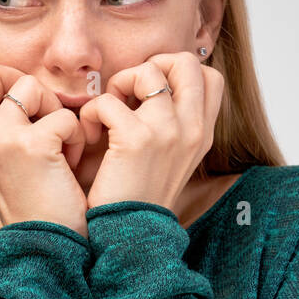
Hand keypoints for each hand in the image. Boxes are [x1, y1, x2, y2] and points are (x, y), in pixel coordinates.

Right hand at [0, 59, 89, 236]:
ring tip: (59, 144)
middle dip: (22, 84)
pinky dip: (77, 136)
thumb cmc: (30, 202)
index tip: (12, 102)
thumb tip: (5, 84)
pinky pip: (64, 115)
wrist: (46, 247)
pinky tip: (71, 164)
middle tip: (40, 115)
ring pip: (29, 85)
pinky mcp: (32, 146)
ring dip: (55, 109)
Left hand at [77, 52, 223, 211]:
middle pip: (186, 62)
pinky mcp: (137, 139)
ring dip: (118, 85)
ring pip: (148, 72)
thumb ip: (172, 128)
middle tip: (129, 93)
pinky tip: (89, 135)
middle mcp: (192, 129)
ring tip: (106, 114)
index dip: (177, 72)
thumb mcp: (170, 161)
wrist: (128, 237)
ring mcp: (168, 131)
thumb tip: (152, 91)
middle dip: (151, 66)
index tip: (149, 94)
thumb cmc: (138, 198)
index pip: (209, 77)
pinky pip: (108, 100)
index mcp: (202, 135)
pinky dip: (92, 113)